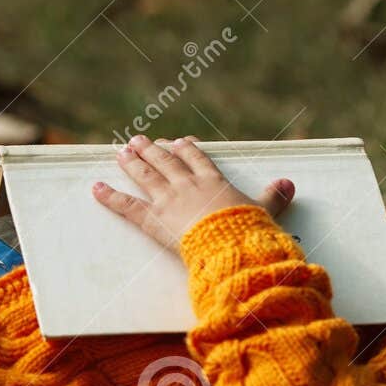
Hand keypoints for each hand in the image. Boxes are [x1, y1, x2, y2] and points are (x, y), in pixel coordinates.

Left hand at [92, 135, 294, 252]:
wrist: (230, 245)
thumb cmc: (248, 230)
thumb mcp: (265, 211)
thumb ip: (273, 197)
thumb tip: (289, 184)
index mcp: (214, 182)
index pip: (198, 161)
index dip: (187, 150)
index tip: (180, 142)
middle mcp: (188, 185)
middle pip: (166, 163)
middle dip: (152, 150)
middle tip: (140, 140)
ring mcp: (168, 200)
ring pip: (146, 176)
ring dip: (132, 163)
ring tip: (121, 151)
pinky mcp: (153, 219)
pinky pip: (127, 206)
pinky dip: (110, 197)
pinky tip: (95, 187)